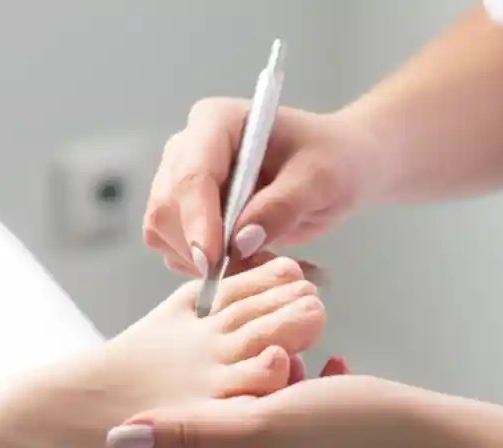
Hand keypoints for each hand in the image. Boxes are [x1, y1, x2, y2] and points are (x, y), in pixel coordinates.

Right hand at [145, 98, 382, 275]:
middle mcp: (187, 150)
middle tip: (254, 267)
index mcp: (215, 123)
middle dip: (200, 247)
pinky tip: (250, 262)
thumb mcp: (320, 180)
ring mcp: (181, 183)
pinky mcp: (186, 216)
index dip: (197, 220)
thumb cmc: (332, 159)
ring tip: (261, 261)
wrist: (337, 168)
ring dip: (206, 262)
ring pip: (165, 234)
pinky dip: (210, 269)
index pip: (191, 174)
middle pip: (167, 207)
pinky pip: (177, 252)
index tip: (212, 260)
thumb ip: (281, 207)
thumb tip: (239, 242)